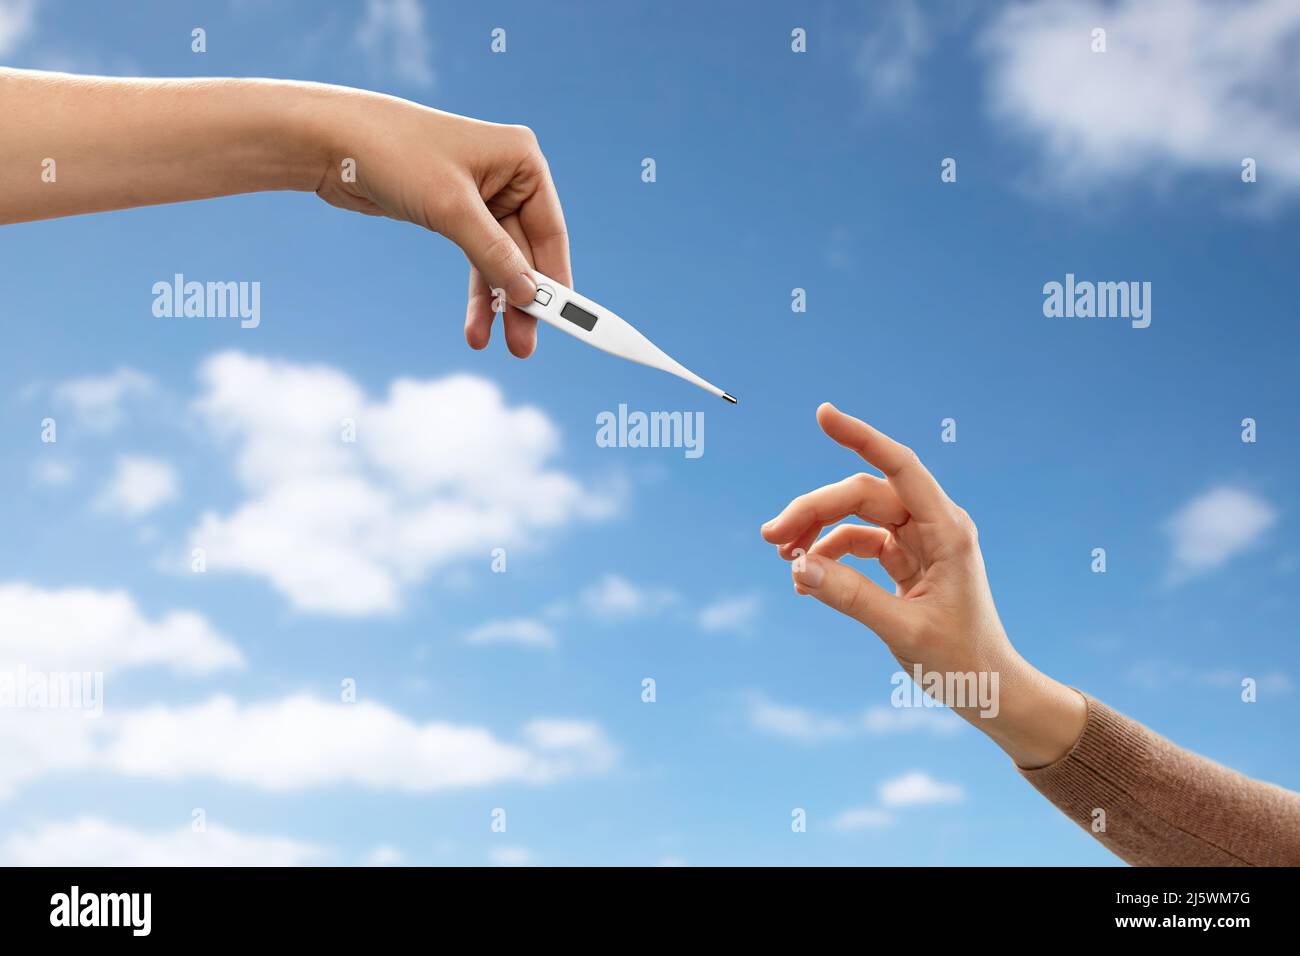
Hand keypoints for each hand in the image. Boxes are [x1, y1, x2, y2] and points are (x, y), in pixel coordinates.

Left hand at [313, 90, 570, 357]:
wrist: (329, 141)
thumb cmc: (394, 155)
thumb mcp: (451, 209)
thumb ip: (495, 255)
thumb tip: (531, 295)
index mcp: (521, 160)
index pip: (550, 231)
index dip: (557, 279)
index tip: (567, 321)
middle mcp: (506, 176)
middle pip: (527, 253)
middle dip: (524, 300)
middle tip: (526, 346)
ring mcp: (480, 196)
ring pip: (500, 262)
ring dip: (499, 304)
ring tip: (501, 346)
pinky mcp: (453, 213)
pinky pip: (476, 260)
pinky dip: (477, 293)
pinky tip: (475, 326)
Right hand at [760, 403, 1085, 767]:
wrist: (992, 691)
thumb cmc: (962, 663)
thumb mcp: (904, 631)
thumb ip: (851, 598)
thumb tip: (800, 567)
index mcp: (947, 531)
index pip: (900, 467)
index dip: (861, 437)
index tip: (823, 414)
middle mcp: (934, 526)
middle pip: (863, 495)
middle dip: (813, 509)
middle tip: (770, 538)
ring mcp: (920, 542)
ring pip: (856, 516)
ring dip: (816, 531)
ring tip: (782, 559)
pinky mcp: (907, 562)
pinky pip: (859, 543)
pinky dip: (829, 555)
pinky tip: (806, 579)